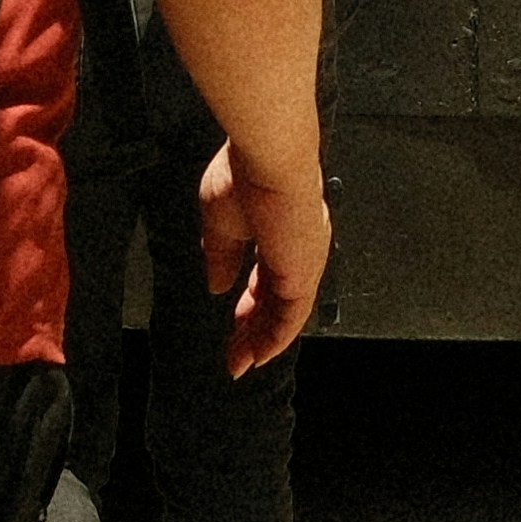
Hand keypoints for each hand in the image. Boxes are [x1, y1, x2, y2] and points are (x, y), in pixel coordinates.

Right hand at [192, 138, 331, 373]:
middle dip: (254, 331)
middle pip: (276, 302)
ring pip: (284, 315)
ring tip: (239, 363)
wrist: (269, 158)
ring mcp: (304, 264)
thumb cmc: (244, 175)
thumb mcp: (220, 223)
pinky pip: (291, 317)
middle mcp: (298, 251)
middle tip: (235, 355)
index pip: (266, 280)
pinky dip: (274, 339)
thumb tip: (216, 285)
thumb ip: (220, 257)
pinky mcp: (303, 274)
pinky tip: (257, 356)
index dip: (248, 305)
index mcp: (279, 233)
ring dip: (260, 341)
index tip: (231, 325)